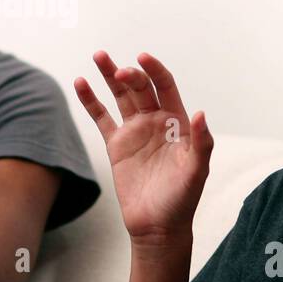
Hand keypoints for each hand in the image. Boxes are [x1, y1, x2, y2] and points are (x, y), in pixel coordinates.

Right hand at [73, 51, 212, 244]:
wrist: (158, 226)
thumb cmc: (182, 200)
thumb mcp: (196, 171)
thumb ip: (201, 143)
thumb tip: (201, 114)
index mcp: (177, 122)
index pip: (165, 87)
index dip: (155, 70)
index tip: (143, 58)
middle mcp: (155, 121)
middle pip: (140, 88)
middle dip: (129, 75)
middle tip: (119, 71)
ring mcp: (134, 131)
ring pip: (120, 96)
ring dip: (109, 75)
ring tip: (99, 55)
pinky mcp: (116, 144)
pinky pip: (101, 117)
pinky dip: (91, 100)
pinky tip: (81, 83)